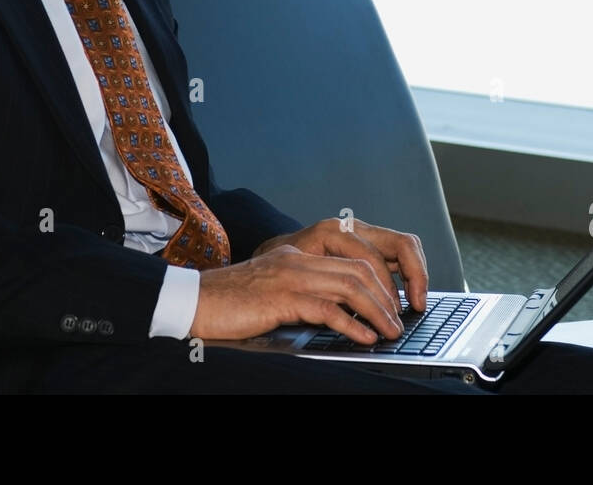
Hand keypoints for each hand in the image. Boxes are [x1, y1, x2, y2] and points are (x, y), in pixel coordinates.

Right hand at [189, 243, 404, 342]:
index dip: (380, 281)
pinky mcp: (281, 298)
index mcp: (298, 254)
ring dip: (377, 310)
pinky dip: (351, 324)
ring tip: (390, 331)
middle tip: (399, 320)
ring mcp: (290, 276)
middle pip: (359, 269)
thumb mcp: (273, 292)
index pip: (353, 259)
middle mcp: (298, 259)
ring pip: (350, 286)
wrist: (193, 301)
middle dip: (387, 295)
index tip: (393, 304)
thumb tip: (341, 315)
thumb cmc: (230, 304)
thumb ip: (303, 295)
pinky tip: (363, 338)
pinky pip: (326, 308)